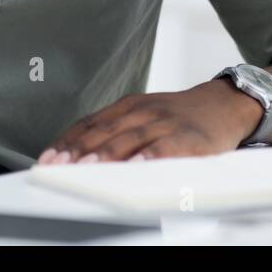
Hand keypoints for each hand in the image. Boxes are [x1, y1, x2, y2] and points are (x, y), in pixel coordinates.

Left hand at [35, 80, 263, 164]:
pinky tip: (137, 166)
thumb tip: (78, 155)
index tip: (48, 159)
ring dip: (107, 154)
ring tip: (87, 168)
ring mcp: (165, 122)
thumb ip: (115, 131)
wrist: (223, 104)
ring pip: (131, 138)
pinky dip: (150, 156)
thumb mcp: (144, 114)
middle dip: (79, 150)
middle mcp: (143, 111)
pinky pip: (166, 147)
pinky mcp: (188, 137)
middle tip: (59, 165)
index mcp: (128, 107)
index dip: (67, 141)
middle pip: (105, 131)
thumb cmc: (178, 116)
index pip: (90, 123)